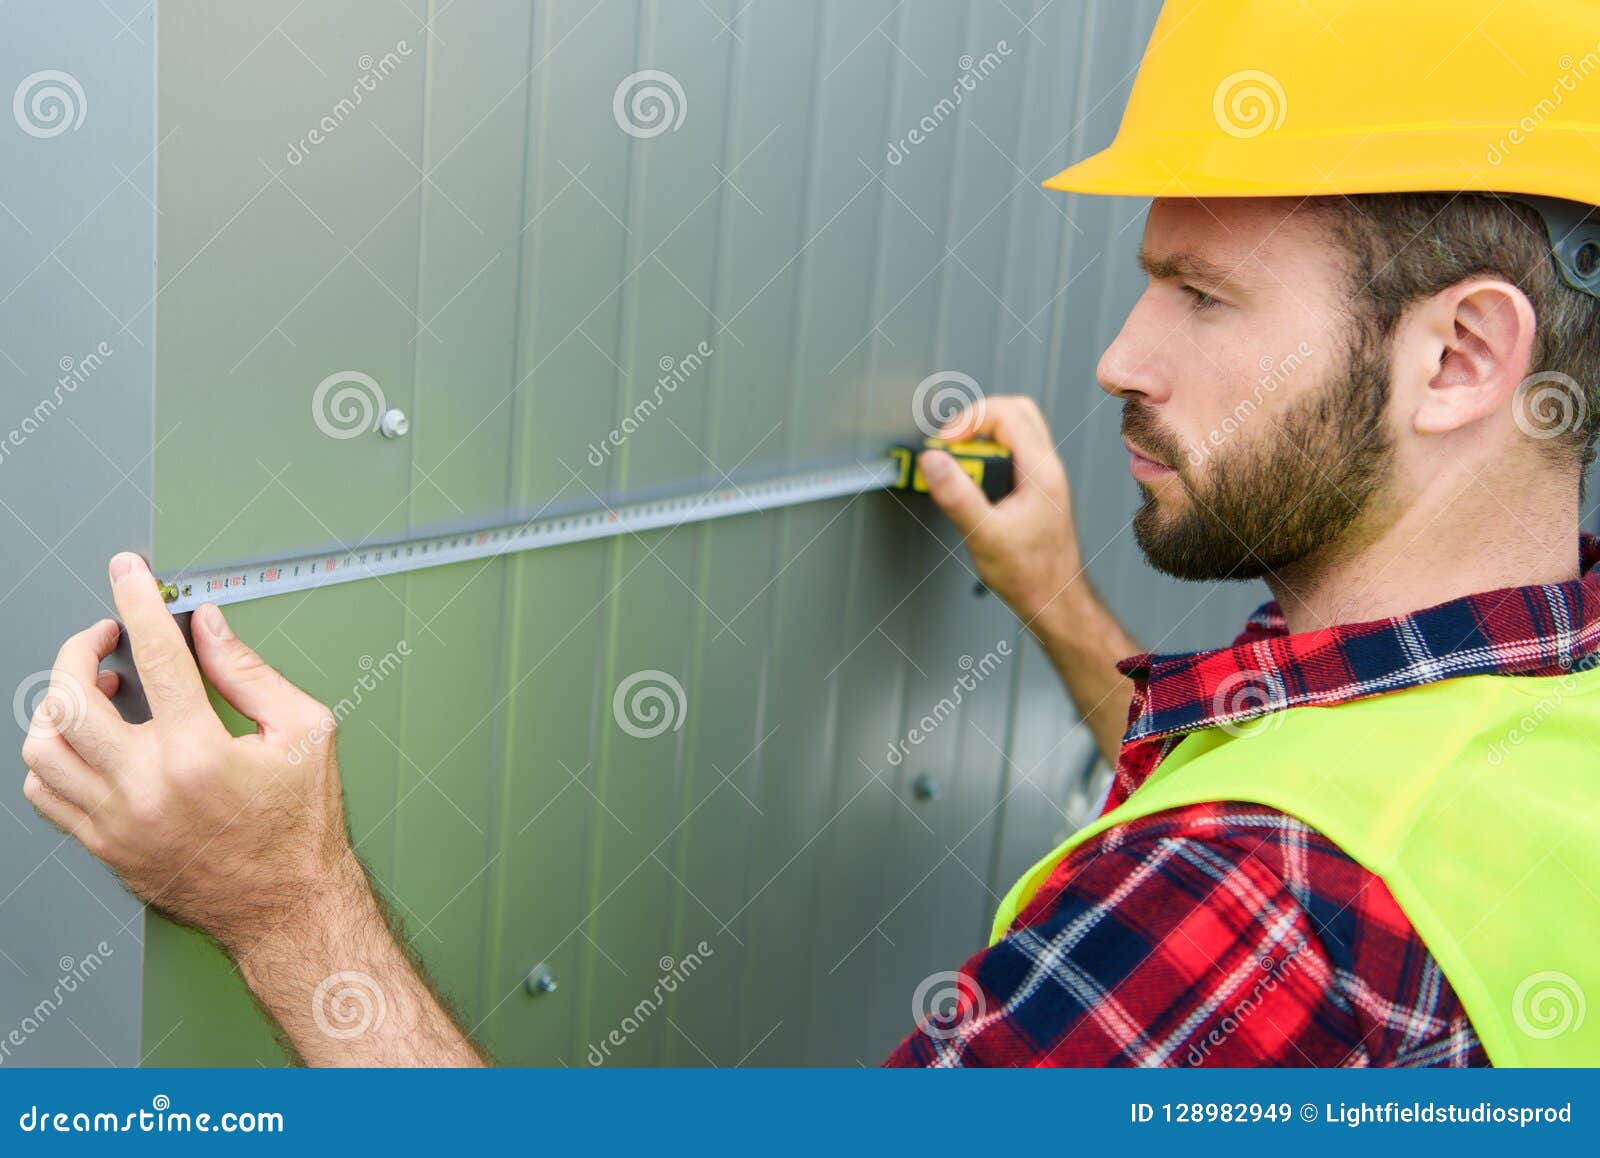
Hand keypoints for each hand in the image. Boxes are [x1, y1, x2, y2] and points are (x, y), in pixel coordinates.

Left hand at [20, 552, 352, 954]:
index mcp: (200, 753)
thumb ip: (250, 672)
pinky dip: (51, 757)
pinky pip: (44, 794)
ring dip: (58, 705)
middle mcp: (147, 788)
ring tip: (96, 693)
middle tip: (104, 637)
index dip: (137, 602)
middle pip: (71, 699)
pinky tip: (86, 743)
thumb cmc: (302, 824)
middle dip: (79, 649)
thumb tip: (207, 626)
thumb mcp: (305, 732)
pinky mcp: (104, 847)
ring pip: (42, 748)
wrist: (288, 908)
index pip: (154, 656)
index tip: (127, 574)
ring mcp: (117, 823)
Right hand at [919, 395, 1082, 624]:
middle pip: (1015, 412)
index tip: (944, 444)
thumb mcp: (984, 535)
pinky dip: (987, 456)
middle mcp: (1046, 467)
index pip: (1007, 415)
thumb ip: (957, 495)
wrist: (1054, 599)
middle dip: (976, 420)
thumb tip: (933, 460)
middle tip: (950, 443)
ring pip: (1014, 431)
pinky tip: (971, 482)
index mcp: (1041, 471)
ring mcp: (1043, 477)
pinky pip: (1011, 454)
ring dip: (981, 438)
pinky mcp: (1034, 489)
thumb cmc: (1030, 574)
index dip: (969, 420)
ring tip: (957, 464)